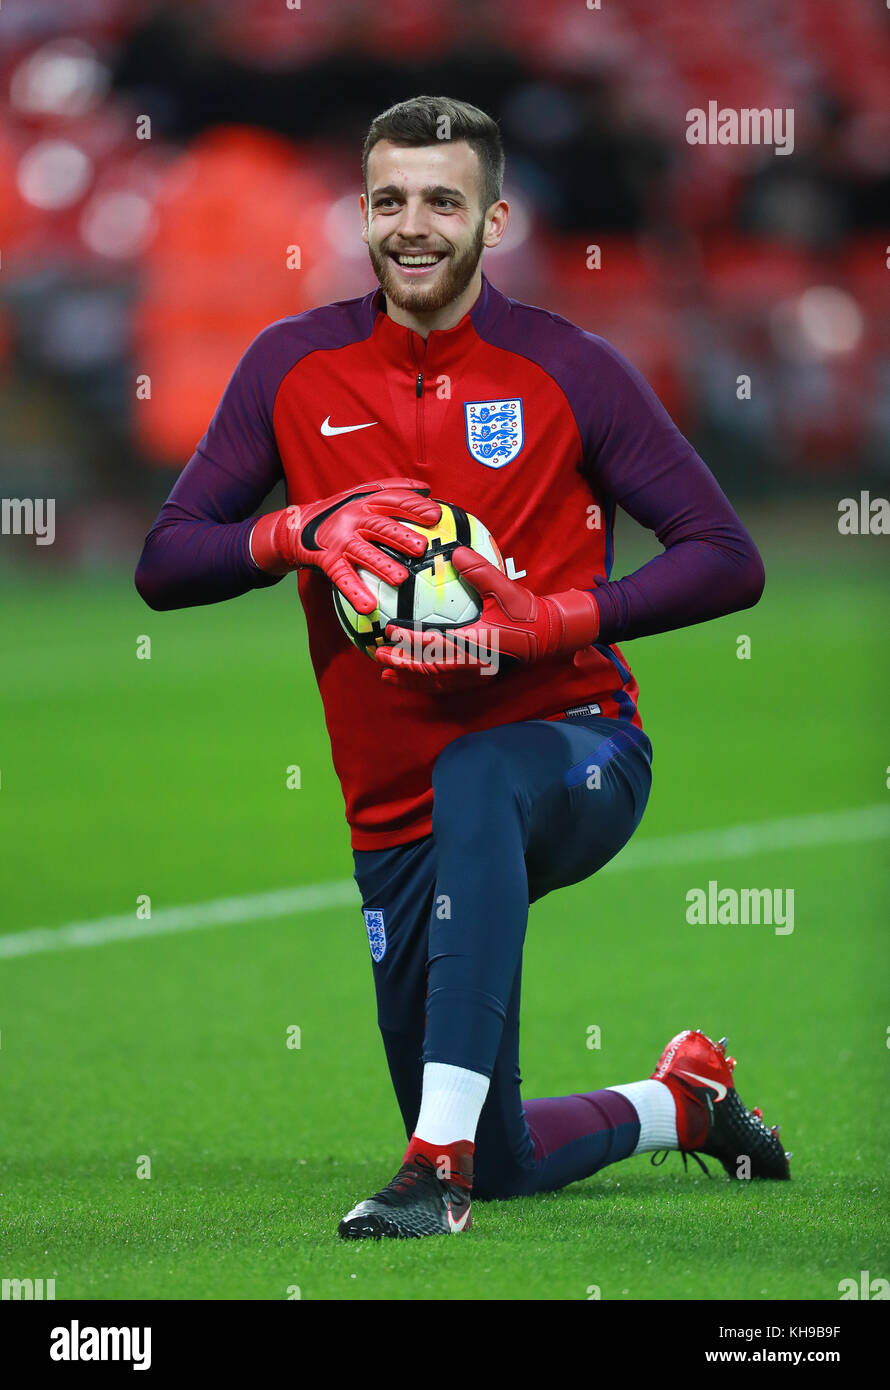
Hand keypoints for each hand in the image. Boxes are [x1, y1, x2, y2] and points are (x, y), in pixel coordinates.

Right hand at [249, 478, 440, 612]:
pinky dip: (354, 592)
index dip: (414, 507)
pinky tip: (367, 607)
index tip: (436, 516)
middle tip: (421, 547)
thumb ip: (392, 490)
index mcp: (366, 501)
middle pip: (379, 526)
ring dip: (382, 566)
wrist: (297, 526)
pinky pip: (342, 577)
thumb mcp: (362, 494)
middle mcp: (353, 518)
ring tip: (400, 579)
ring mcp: (340, 540)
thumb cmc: (340, 511)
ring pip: (363, 553)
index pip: (392, 500)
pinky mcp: (328, 559)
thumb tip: (426, 488)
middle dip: (400, 536)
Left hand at [375, 546, 600, 689]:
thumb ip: (480, 571)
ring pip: (435, 683)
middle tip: (379, 654)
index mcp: (476, 642)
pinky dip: (425, 686)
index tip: (389, 631)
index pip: (434, 645)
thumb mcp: (505, 588)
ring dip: (409, 680)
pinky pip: (446, 688)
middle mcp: (473, 664)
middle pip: (429, 669)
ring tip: (386, 675)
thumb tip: (455, 552)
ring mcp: (475, 676)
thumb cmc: (526, 612)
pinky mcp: (478, 680)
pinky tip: (411, 682)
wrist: (548, 636)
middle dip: (402, 663)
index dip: (409, 640)